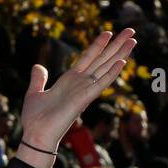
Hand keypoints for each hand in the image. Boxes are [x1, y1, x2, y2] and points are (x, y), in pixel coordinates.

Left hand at [18, 30, 136, 151]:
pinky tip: (122, 61)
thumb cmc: (34, 119)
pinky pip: (101, 83)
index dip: (97, 45)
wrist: (35, 135)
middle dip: (116, 45)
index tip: (108, 32)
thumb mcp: (34, 93)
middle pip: (101, 60)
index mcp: (69, 81)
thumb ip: (38, 79)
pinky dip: (111, 73)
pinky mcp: (85, 99)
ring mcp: (84, 91)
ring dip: (120, 54)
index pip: (87, 58)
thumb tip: (37, 66)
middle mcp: (80, 84)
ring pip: (106, 68)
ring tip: (133, 40)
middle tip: (131, 31)